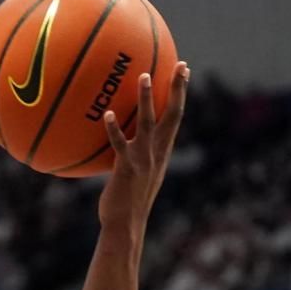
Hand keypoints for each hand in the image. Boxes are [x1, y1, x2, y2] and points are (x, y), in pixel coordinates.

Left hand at [97, 61, 188, 231]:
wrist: (125, 224)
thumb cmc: (127, 199)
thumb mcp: (137, 172)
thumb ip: (135, 152)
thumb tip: (123, 135)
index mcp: (162, 151)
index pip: (176, 116)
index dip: (181, 93)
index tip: (184, 70)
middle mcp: (157, 152)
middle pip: (172, 114)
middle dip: (177, 89)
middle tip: (180, 65)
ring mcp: (143, 159)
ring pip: (148, 123)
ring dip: (146, 99)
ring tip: (143, 76)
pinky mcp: (126, 168)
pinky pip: (120, 145)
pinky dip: (114, 129)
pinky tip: (107, 114)